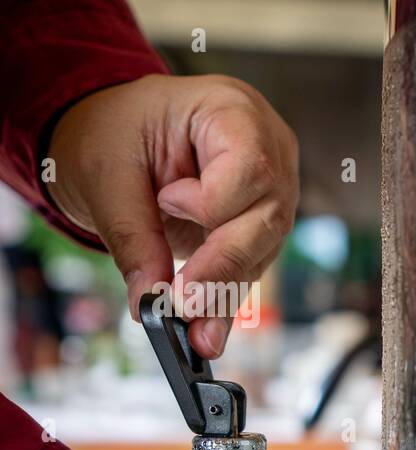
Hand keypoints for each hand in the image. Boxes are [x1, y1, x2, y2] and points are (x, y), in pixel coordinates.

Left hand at [46, 74, 298, 357]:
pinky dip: (224, 296)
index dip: (214, 201)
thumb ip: (131, 234)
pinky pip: (249, 265)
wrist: (117, 137)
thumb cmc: (113, 131)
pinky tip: (208, 330)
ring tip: (198, 336)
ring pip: (261, 251)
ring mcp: (273, 189)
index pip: (251, 167)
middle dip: (224, 267)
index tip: (167, 205)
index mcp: (234, 112)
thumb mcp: (107, 172)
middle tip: (187, 309)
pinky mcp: (260, 223)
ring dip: (226, 295)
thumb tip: (149, 299)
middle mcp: (269, 149)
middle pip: (266, 218)